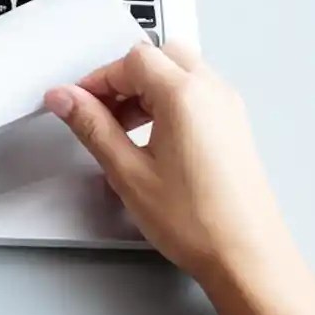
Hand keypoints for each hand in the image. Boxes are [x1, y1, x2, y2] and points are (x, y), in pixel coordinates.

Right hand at [45, 42, 314, 314]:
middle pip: (159, 58)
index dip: (98, 79)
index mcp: (185, 96)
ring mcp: (228, 108)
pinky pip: (197, 94)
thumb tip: (67, 100)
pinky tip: (152, 140)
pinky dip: (169, 102)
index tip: (77, 103)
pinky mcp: (234, 126)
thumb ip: (92, 127)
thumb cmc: (199, 222)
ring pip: (180, 72)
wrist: (247, 257)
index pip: (132, 61)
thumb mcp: (127, 172)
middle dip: (124, 79)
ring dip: (147, 90)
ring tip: (123, 130)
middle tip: (100, 112)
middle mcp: (212, 93)